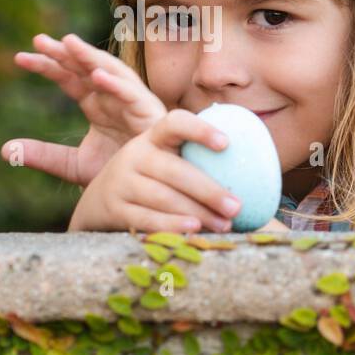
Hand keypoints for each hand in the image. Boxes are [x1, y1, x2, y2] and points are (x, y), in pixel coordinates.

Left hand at [1, 33, 165, 187]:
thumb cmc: (120, 174)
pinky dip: (116, 85)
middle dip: (64, 52)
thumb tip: (4, 149)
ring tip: (69, 44)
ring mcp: (133, 103)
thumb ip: (44, 156)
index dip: (47, 66)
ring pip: (111, 72)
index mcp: (96, 103)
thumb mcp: (74, 166)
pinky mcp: (151, 115)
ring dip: (90, 57)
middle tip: (38, 40)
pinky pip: (133, 95)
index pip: (68, 78)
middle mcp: (113, 97)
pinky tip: (97, 76)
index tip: (19, 59)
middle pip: (86, 67)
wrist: (150, 195)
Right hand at [68, 109, 243, 233]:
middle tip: (237, 206)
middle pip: (174, 171)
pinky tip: (194, 231)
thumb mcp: (165, 160)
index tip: (227, 144)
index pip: (175, 123)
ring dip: (197, 213)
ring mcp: (121, 182)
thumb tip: (256, 163)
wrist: (98, 202)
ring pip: (163, 197)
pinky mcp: (115, 208)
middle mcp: (134, 155)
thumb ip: (196, 158)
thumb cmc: (151, 179)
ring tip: (225, 224)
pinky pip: (146, 219)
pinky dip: (171, 226)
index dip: (200, 130)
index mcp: (153, 137)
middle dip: (209, 190)